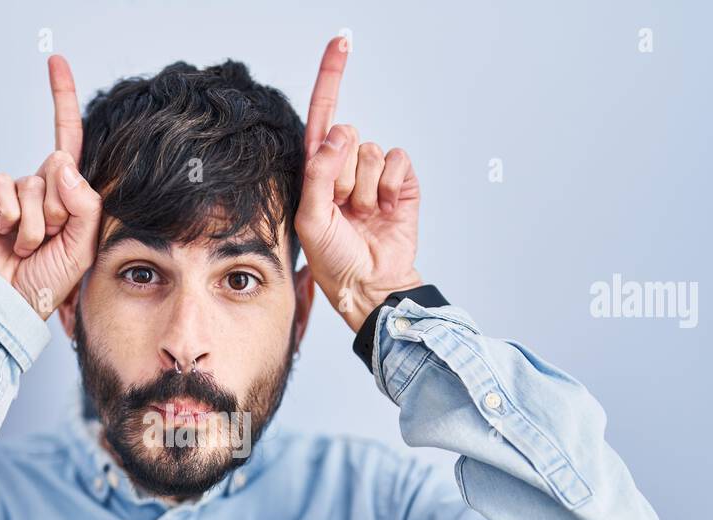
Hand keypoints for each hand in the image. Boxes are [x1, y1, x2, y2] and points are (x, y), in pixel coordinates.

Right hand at [0, 55, 101, 318]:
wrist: (10, 303)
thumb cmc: (47, 280)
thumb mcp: (84, 244)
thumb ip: (85, 201)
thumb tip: (60, 160)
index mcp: (65, 195)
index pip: (67, 141)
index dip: (61, 99)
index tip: (54, 60)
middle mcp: (37, 188)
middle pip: (57, 166)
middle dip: (60, 209)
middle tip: (49, 240)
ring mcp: (9, 192)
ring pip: (33, 183)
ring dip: (35, 223)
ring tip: (26, 247)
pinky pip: (4, 184)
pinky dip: (10, 214)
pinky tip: (5, 236)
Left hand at [295, 37, 422, 331]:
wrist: (371, 285)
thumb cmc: (333, 259)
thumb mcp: (310, 218)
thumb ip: (319, 173)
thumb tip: (341, 132)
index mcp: (318, 171)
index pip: (322, 116)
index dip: (331, 76)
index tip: (342, 41)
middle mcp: (346, 167)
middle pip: (346, 136)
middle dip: (343, 175)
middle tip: (343, 209)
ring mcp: (374, 174)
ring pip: (370, 151)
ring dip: (365, 188)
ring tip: (362, 216)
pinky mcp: (401, 182)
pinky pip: (396, 160)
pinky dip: (390, 186)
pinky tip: (384, 210)